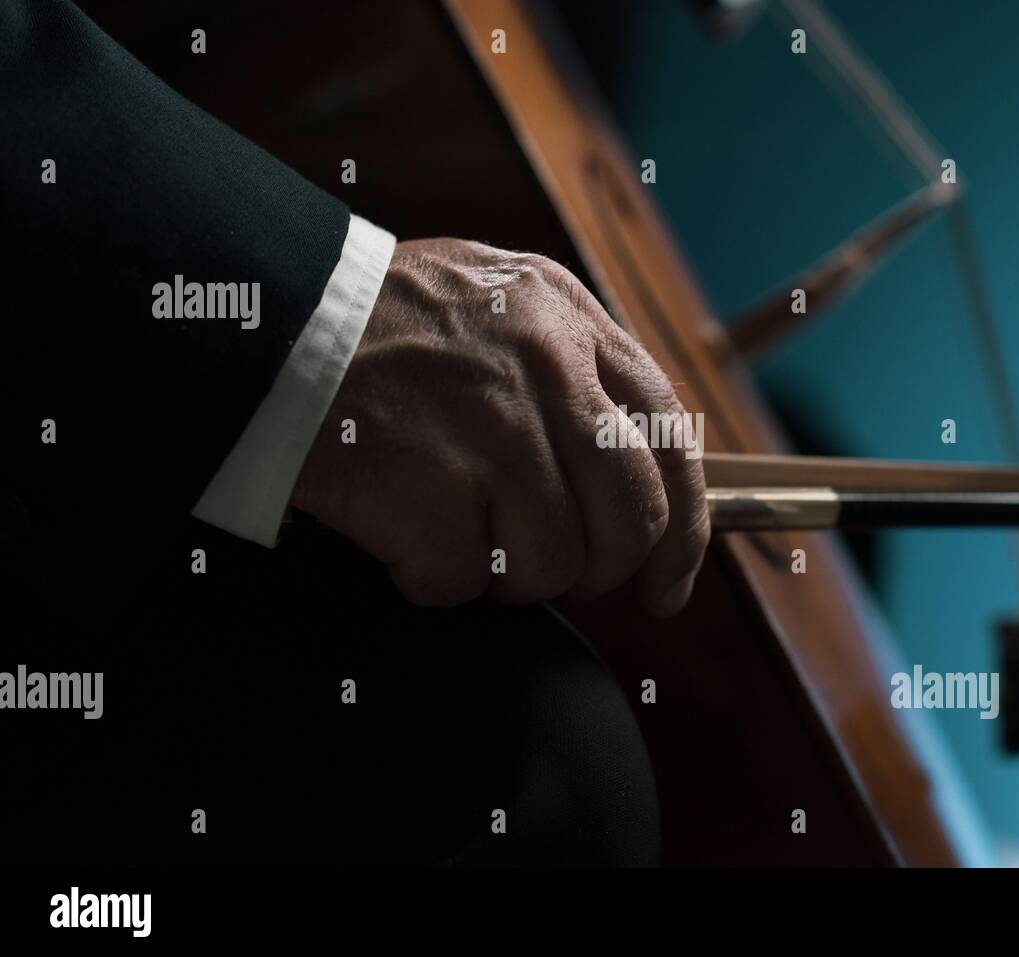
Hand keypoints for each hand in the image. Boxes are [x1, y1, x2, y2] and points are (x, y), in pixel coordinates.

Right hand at [290, 238, 709, 615]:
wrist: (269, 320)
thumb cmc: (379, 327)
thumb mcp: (498, 303)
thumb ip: (572, 370)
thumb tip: (631, 476)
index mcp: (570, 320)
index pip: (671, 437)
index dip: (684, 528)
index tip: (668, 584)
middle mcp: (548, 368)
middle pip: (631, 518)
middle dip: (598, 569)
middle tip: (548, 570)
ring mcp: (495, 427)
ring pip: (552, 564)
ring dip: (502, 573)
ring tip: (450, 528)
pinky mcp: (433, 482)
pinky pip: (464, 581)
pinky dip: (430, 576)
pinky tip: (397, 530)